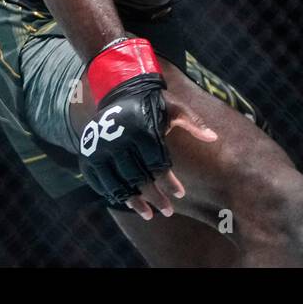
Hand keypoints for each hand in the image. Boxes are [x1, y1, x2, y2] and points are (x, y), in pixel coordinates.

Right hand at [77, 38, 217, 217]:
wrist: (120, 90)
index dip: (169, 183)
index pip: (157, 164)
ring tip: (149, 214)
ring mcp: (100, 149)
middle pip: (139, 178)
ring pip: (118, 184)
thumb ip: (194, 122)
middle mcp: (118, 140)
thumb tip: (214, 138)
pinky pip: (99, 181)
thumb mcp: (176, 107)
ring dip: (134, 202)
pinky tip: (128, 202)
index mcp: (141, 129)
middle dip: (155, 197)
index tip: (180, 195)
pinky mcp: (88, 155)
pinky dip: (113, 193)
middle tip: (168, 210)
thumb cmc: (154, 102)